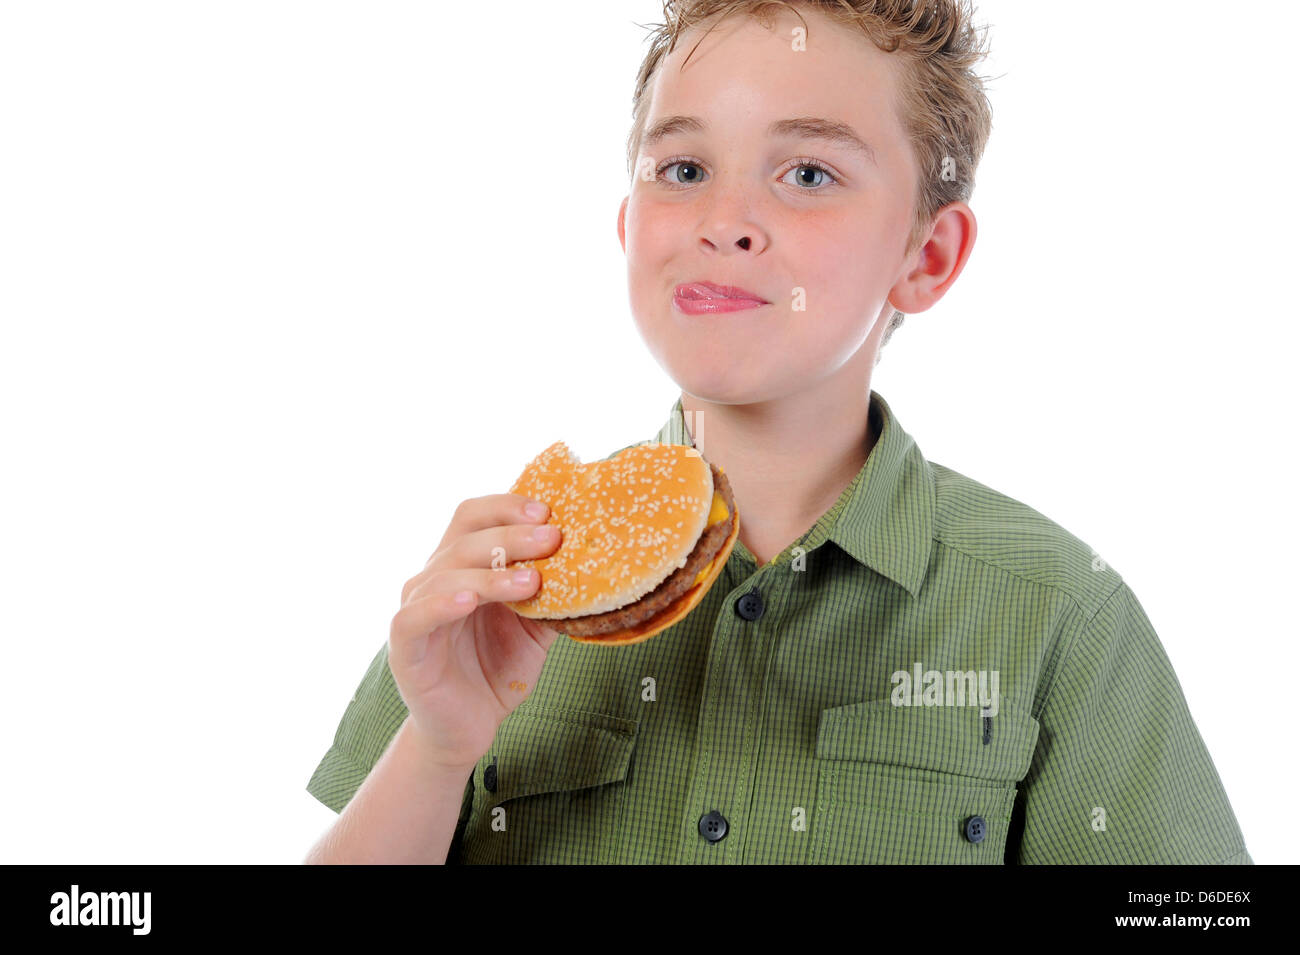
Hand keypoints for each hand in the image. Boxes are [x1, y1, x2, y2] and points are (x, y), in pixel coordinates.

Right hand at [388, 493, 562, 768]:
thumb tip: (591, 566)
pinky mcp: (404, 645)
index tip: (549, 511)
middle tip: (553, 537)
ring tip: (532, 581)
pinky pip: (416, 616)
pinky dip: (441, 603)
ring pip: (447, 573)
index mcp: (463, 565)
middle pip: (465, 537)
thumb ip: (553, 597)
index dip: (508, 507)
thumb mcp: (536, 629)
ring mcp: (416, 608)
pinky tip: (469, 601)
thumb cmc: (497, 670)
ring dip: (491, 573)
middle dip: (512, 535)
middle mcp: (435, 577)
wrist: (468, 729)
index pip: (476, 516)